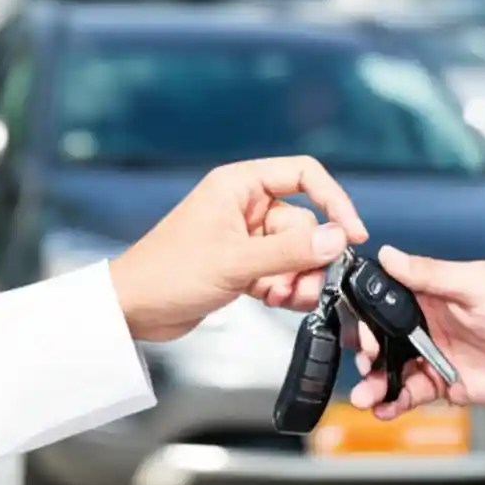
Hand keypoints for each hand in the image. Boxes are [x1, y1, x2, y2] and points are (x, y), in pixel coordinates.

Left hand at [108, 157, 367, 340]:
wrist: (132, 310)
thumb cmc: (167, 273)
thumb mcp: (236, 262)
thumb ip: (290, 251)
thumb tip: (337, 239)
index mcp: (240, 185)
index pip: (305, 175)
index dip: (335, 201)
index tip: (352, 234)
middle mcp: (246, 205)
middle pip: (305, 224)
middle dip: (307, 260)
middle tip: (299, 287)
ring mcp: (246, 235)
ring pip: (297, 252)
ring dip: (296, 279)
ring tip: (280, 298)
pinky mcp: (244, 263)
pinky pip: (283, 270)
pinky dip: (283, 288)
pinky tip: (271, 301)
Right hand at [349, 246, 484, 419]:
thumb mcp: (480, 285)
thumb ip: (431, 274)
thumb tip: (389, 254)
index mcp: (438, 290)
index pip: (388, 294)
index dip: (367, 309)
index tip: (357, 323)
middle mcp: (432, 322)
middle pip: (383, 335)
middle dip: (366, 349)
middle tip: (367, 360)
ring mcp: (438, 354)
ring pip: (392, 367)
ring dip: (374, 381)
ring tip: (365, 395)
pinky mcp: (447, 385)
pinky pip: (411, 393)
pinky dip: (393, 401)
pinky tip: (384, 407)